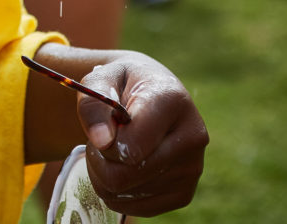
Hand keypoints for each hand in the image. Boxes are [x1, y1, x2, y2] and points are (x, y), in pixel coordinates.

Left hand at [78, 54, 207, 216]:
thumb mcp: (100, 78)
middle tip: (98, 143)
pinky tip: (120, 169)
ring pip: (128, 193)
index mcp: (172, 101)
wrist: (148, 94)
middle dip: (99, 161)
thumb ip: (93, 104)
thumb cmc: (120, 84)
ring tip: (111, 151)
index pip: (132, 143)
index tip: (102, 128)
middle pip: (127, 173)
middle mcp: (192, 137)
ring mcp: (192, 168)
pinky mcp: (185, 193)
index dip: (104, 142)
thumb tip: (102, 141)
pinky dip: (117, 194)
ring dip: (104, 176)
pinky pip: (138, 208)